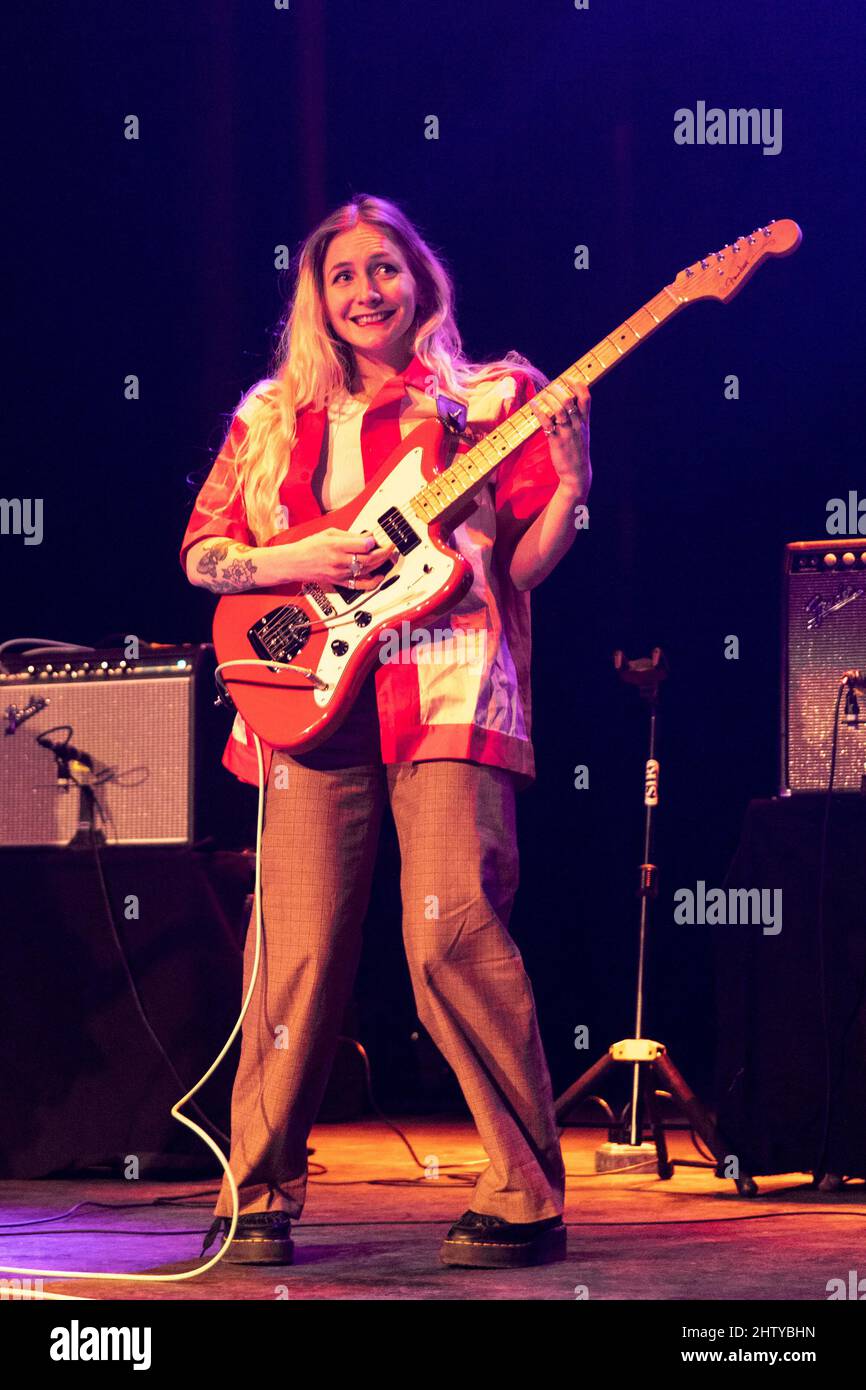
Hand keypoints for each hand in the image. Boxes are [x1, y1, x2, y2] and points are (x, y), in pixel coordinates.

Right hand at [288, 527, 396, 590]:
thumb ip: (349, 535)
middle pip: (369, 558)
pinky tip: (380, 576)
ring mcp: (340, 573)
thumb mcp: (328, 533)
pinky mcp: (340, 582)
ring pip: (368, 570)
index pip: (364, 544)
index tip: (378, 538)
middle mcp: (339, 561)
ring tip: (387, 557)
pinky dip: (373, 582)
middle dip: (384, 552)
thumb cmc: (309, 547)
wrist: (294, 563)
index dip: (374, 541)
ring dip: (381, 564)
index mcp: (336, 545)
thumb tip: (367, 536)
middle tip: (390, 547)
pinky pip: (360, 585)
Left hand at [528, 380, 590, 499]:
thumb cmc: (577, 451)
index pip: (586, 397)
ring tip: (542, 394)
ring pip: (559, 409)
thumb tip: (564, 401)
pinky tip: (533, 405)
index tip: (566, 377)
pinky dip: (539, 411)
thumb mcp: (581, 432)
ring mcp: (567, 433)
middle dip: (558, 389)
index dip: (577, 384)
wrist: (577, 473)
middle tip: (550, 386)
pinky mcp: (556, 441)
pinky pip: (547, 423)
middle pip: (570, 400)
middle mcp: (577, 425)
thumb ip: (576, 417)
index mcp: (585, 421)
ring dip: (548, 398)